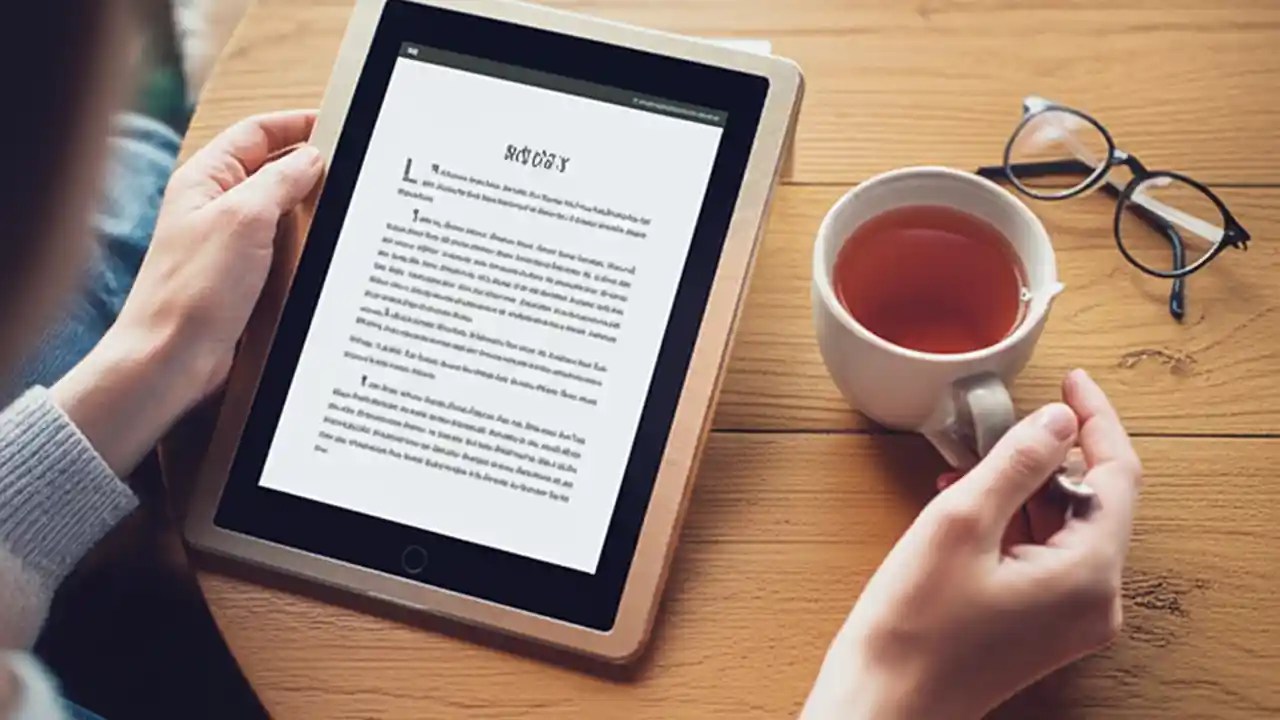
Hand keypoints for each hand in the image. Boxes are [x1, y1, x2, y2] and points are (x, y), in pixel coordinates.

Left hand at [52, 110, 322, 474]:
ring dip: (310, 206)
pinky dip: (304, 242)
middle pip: (269, 168)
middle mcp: (213, 206)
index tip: (336, 125)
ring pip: (278, 209)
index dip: (295, 125)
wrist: (171, 358)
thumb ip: (280, 181)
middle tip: (351, 167)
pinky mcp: (240, 276)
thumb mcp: (245, 218)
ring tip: (344, 204)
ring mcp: (226, 242)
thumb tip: (311, 158)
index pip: (255, 133)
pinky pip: (279, 246)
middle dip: (309, 165)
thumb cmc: (194, 290)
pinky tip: (325, 248)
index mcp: (204, 179)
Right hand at [801, 369, 1141, 719]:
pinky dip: (1015, 521)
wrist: (884, 703)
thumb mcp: (960, 522)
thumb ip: (1016, 463)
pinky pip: (1045, 556)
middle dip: (1051, 454)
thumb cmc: (912, 628)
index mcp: (1088, 575)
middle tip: (1004, 421)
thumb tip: (1057, 421)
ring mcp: (1069, 619)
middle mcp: (1093, 601)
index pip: (1116, 475)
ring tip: (972, 460)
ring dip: (1026, 487)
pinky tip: (970, 502)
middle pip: (1093, 501)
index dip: (1096, 420)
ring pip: (1065, 527)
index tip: (1071, 381)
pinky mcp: (1040, 627)